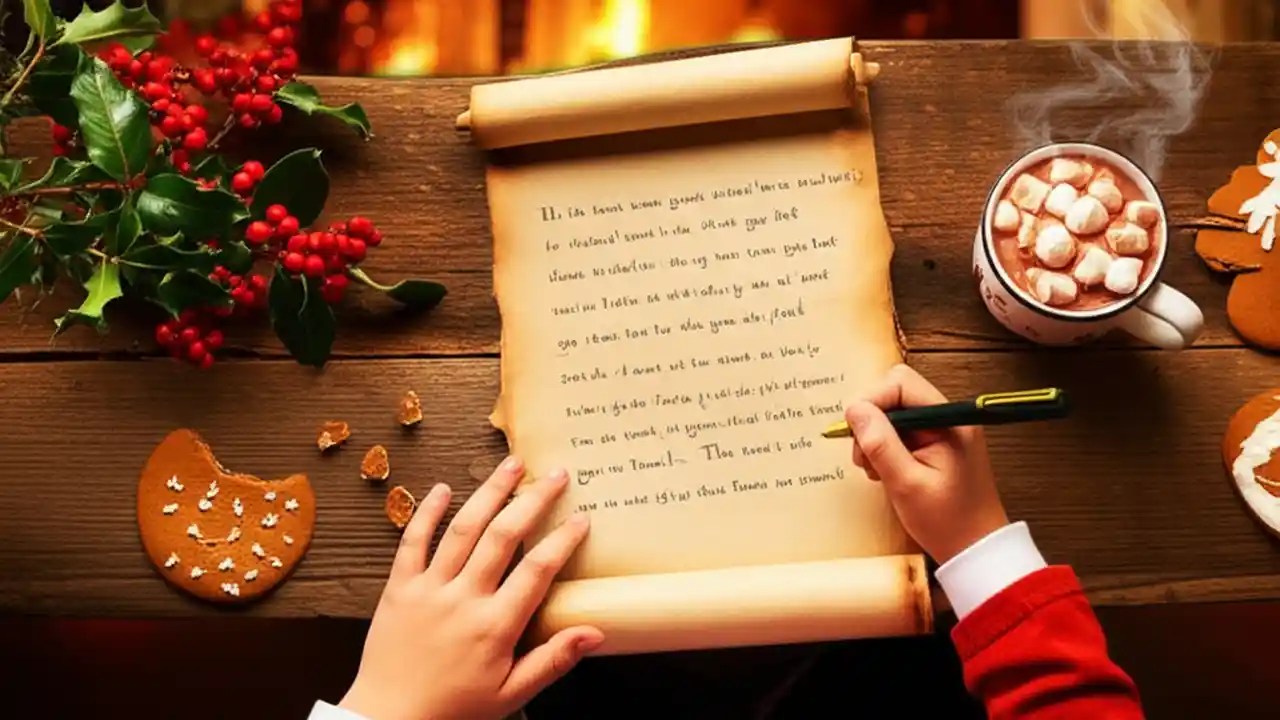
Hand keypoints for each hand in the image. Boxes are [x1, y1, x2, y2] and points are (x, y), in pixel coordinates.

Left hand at [340, 457, 602, 719]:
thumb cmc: (454, 711)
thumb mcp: (511, 694)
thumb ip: (552, 660)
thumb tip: (595, 632)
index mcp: (494, 626)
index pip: (537, 571)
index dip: (562, 541)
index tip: (582, 518)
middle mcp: (463, 599)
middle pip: (503, 536)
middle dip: (532, 500)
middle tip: (554, 474)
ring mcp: (428, 590)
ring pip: (462, 529)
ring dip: (489, 492)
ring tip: (511, 464)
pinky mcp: (398, 588)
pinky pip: (412, 541)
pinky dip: (426, 512)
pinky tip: (442, 488)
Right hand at [844, 364, 1008, 563]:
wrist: (975, 549)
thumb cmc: (948, 522)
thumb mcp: (907, 484)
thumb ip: (880, 443)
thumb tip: (854, 409)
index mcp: (949, 421)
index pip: (900, 383)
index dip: (871, 401)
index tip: (854, 432)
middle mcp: (947, 418)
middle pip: (894, 394)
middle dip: (871, 421)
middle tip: (865, 456)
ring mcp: (941, 431)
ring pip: (892, 413)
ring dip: (875, 438)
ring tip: (878, 470)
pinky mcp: (933, 444)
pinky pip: (898, 432)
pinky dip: (884, 448)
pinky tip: (887, 473)